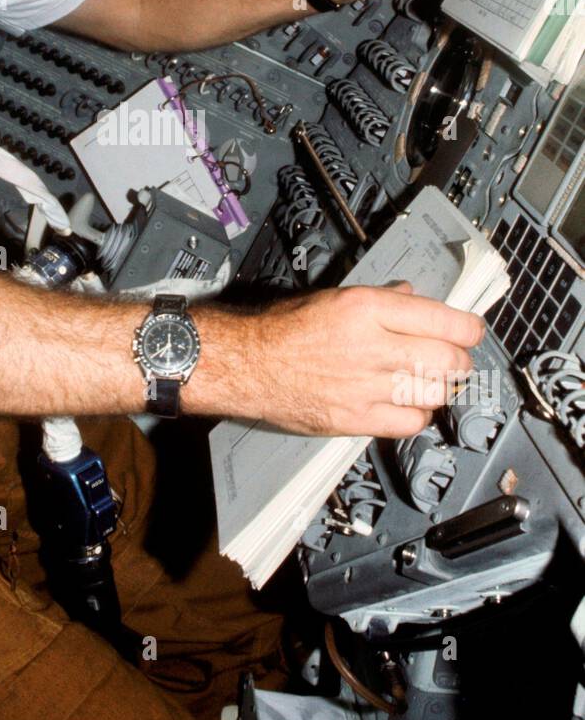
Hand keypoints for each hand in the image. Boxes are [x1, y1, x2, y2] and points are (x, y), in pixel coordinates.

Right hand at [246, 282, 483, 437]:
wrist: (248, 364)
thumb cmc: (283, 329)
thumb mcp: (334, 297)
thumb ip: (380, 300)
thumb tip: (412, 298)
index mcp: (367, 308)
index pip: (443, 320)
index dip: (469, 330)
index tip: (472, 332)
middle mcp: (371, 346)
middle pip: (447, 359)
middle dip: (459, 361)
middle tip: (455, 360)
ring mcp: (365, 386)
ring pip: (434, 392)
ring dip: (440, 387)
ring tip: (430, 381)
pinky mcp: (356, 418)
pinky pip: (410, 421)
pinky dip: (418, 414)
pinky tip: (409, 403)